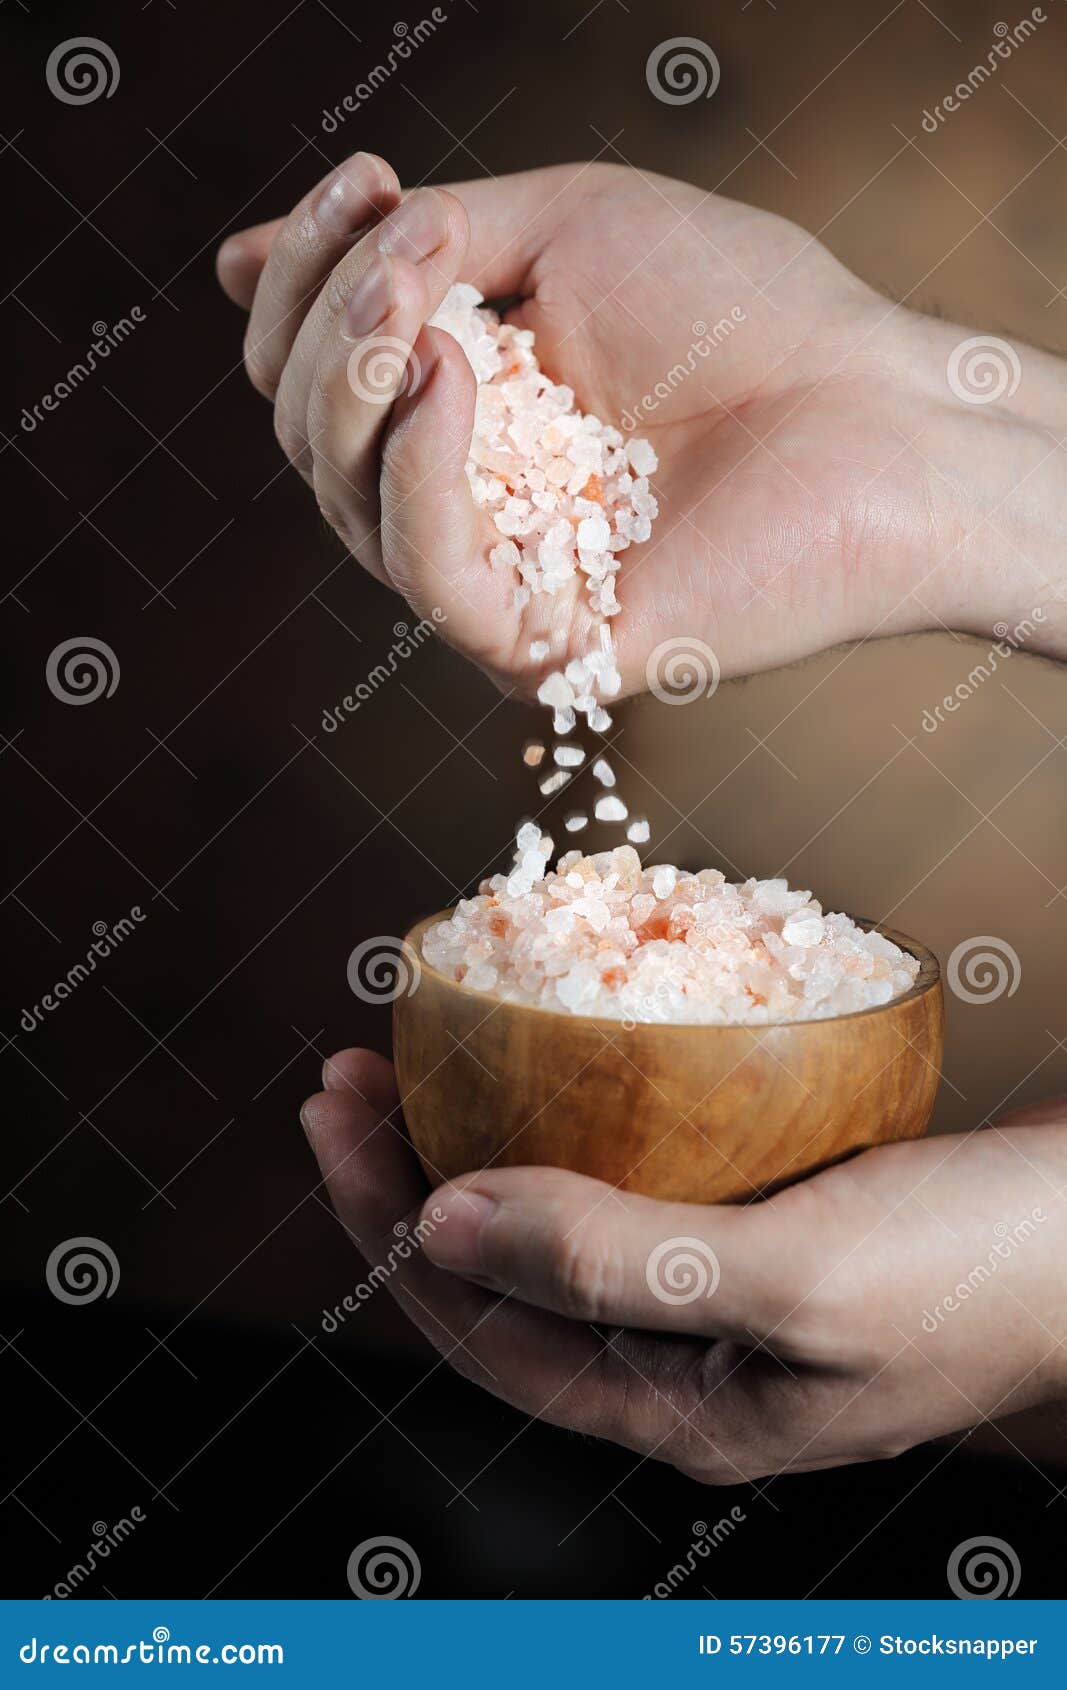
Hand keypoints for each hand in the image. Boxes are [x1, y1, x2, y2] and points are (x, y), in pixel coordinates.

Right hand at [218, 158, 1066, 697]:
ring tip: (412, 304)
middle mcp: (465, 506)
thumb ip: (416, 245)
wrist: (872, 412)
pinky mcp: (540, 649)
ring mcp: (499, 584)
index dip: (308, 274)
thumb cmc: (745, 313)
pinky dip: (418, 470)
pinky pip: (426, 576)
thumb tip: (238, 260)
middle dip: (328, 328)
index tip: (365, 176)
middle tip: (397, 254)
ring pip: (345, 505)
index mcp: (464, 417)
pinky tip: (452, 379)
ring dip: (355, 387)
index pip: (321, 369)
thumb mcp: (561, 232)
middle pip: (312, 438)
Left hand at [301, 1050, 1066, 1481]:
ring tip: (421, 1061)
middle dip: (410, 1182)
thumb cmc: (978, 1268)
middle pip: (505, 1281)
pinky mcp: (765, 1229)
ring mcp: (725, 1297)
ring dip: (483, 1147)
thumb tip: (443, 1225)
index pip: (481, 1331)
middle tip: (349, 1073)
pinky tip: (557, 1069)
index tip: (336, 1116)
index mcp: (676, 1409)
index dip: (387, 1226)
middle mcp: (686, 1363)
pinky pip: (634, 1184)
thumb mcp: (787, 1276)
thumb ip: (610, 1262)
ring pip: (562, 1228)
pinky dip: (576, 1126)